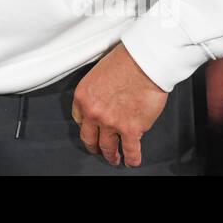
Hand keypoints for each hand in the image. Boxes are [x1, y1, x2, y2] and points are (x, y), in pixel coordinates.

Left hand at [71, 43, 167, 167]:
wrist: (144, 62)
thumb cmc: (125, 61)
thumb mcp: (98, 73)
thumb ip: (98, 91)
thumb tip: (104, 100)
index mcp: (83, 96)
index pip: (79, 118)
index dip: (87, 125)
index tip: (91, 128)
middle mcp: (93, 112)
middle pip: (89, 138)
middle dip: (93, 146)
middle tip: (97, 149)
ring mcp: (111, 123)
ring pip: (107, 148)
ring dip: (110, 155)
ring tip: (114, 158)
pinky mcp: (131, 130)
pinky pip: (130, 151)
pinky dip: (131, 159)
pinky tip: (131, 160)